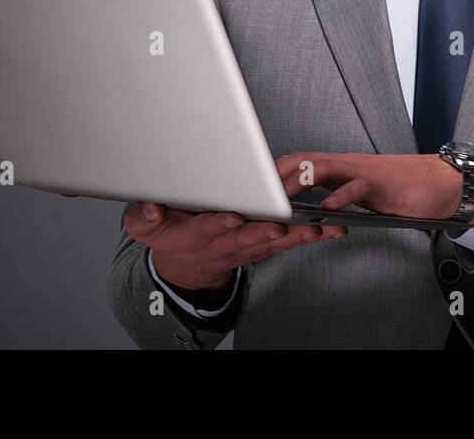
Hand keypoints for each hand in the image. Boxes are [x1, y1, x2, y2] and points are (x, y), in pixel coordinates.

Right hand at [124, 202, 346, 291]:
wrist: (185, 263)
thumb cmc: (169, 236)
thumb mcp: (144, 227)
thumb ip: (144, 217)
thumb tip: (151, 210)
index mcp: (196, 234)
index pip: (208, 227)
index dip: (219, 222)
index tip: (232, 216)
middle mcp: (224, 242)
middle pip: (246, 236)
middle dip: (264, 230)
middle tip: (282, 224)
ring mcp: (245, 246)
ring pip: (272, 240)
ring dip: (295, 235)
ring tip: (317, 228)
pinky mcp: (262, 246)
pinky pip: (287, 241)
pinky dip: (308, 236)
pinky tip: (330, 229)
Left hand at [275, 152, 473, 222]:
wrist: (441, 185)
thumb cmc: (405, 190)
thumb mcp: (364, 192)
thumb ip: (340, 193)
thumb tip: (316, 204)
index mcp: (343, 167)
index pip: (302, 161)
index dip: (276, 170)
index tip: (254, 184)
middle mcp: (349, 164)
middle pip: (305, 160)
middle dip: (278, 175)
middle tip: (257, 193)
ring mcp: (365, 172)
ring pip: (325, 168)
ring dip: (300, 183)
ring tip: (281, 199)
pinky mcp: (382, 185)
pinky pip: (358, 188)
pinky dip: (341, 197)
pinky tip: (329, 208)